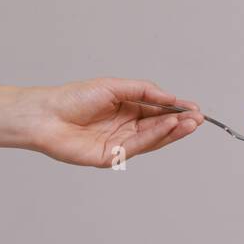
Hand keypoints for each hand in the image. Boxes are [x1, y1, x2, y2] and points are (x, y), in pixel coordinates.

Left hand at [23, 77, 204, 166]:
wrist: (45, 115)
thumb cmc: (73, 98)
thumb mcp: (114, 86)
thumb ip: (144, 91)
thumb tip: (170, 98)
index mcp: (127, 110)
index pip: (158, 112)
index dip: (177, 110)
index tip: (195, 108)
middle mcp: (126, 128)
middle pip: (159, 127)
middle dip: (181, 123)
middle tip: (198, 118)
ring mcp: (119, 143)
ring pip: (153, 138)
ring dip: (173, 131)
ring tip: (190, 122)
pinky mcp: (111, 157)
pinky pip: (138, 146)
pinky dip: (155, 136)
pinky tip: (169, 126)